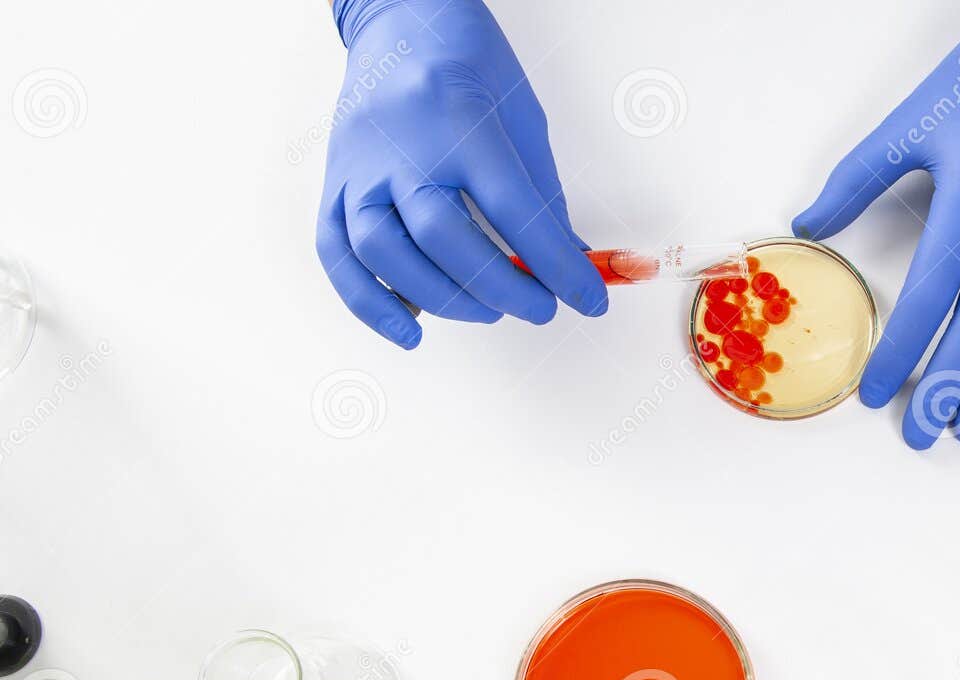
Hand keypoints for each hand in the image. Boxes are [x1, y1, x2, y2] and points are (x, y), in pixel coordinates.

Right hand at [318, 0, 606, 347]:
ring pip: (385, 252)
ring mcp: (359, 166)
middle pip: (443, 237)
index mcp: (460, 120)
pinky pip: (337, 255)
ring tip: (488, 310)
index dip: (556, 265)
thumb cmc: (468, 63)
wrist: (400, 18)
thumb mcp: (523, 119)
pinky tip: (410, 330)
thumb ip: (542, 195)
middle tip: (540, 308)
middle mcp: (401, 145)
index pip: (514, 209)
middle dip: (501, 287)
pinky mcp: (334, 184)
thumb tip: (570, 263)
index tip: (588, 299)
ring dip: (443, 298)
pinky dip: (370, 303)